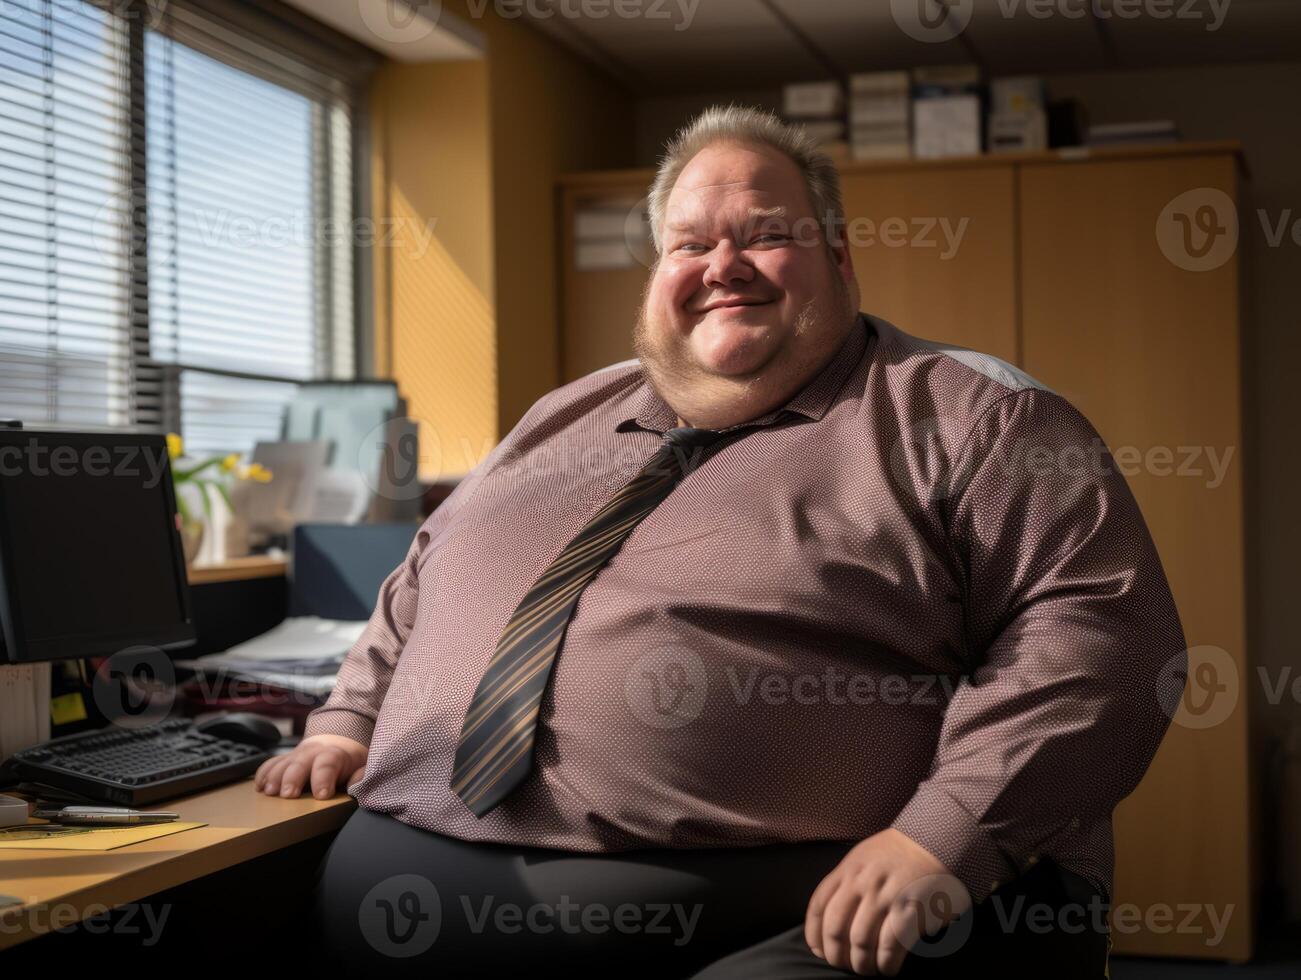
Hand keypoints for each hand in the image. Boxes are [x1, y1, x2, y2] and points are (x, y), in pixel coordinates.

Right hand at [254, 734, 367, 799]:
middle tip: (288, 795)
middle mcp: (312, 752)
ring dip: (274, 777)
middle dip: (293, 778)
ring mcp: (296, 755)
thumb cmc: (350, 760)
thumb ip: (362, 774)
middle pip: (300, 763)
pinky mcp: (284, 760)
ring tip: (269, 792)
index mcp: (334, 755)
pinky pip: (270, 764)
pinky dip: (263, 774)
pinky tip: (259, 787)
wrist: (337, 740)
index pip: (327, 764)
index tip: (322, 795)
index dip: (324, 778)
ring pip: (282, 764)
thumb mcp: (363, 764)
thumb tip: (358, 783)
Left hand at [804, 828, 970, 975]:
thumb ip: (845, 882)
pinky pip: (889, 946)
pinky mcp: (909, 911)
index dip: (814, 934)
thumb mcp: (863, 857)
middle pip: (835, 929)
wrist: (936, 842)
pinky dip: (885, 964)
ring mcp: (885, 898)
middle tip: (843, 965)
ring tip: (866, 969)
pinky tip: (887, 968)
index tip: (818, 950)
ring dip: (861, 964)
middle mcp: (862, 883)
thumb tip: (828, 918)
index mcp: (848, 870)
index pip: (819, 906)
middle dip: (836, 955)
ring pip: (861, 942)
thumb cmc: (898, 854)